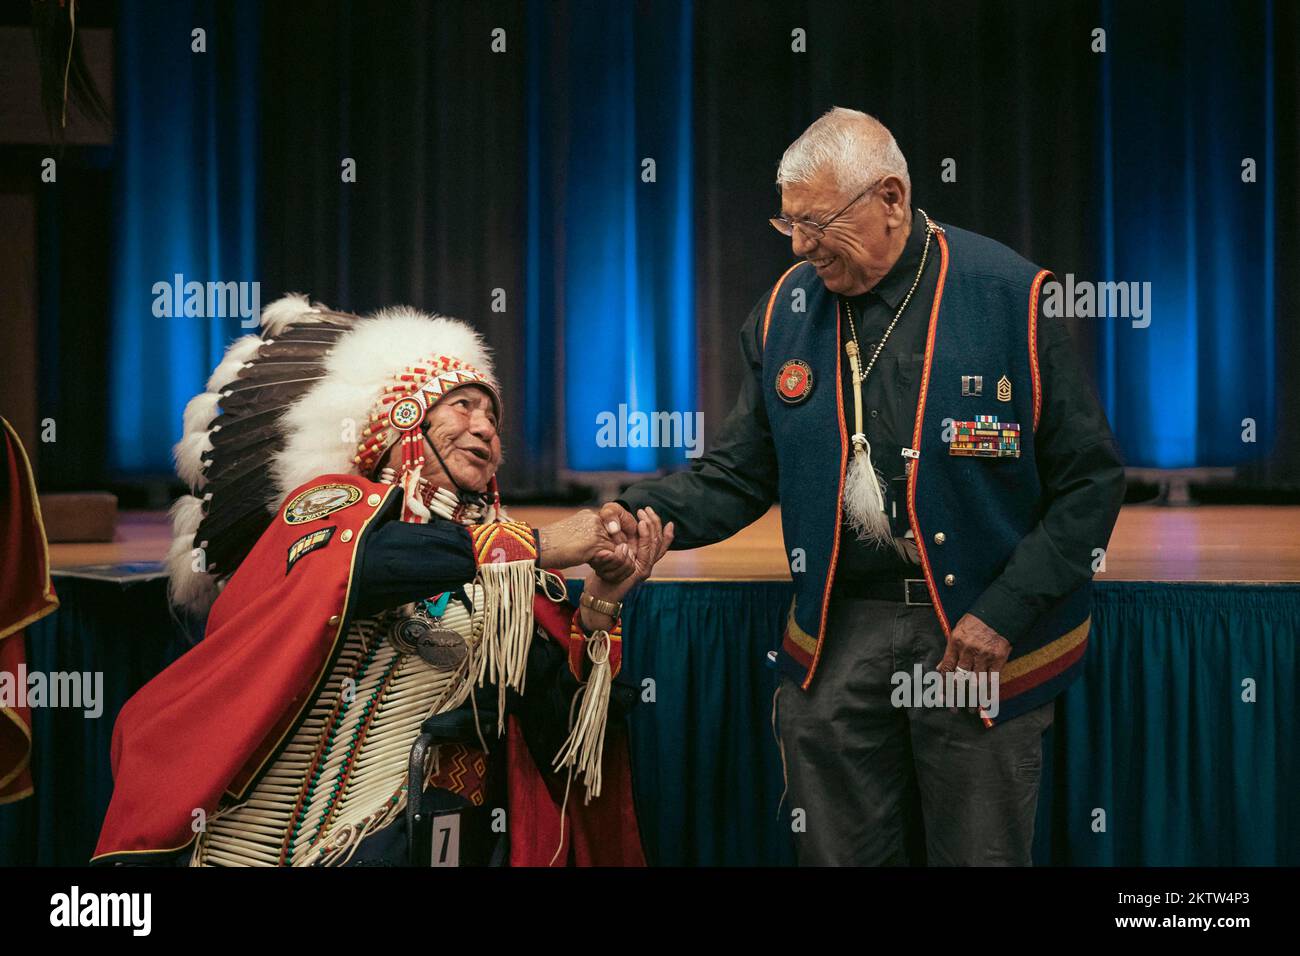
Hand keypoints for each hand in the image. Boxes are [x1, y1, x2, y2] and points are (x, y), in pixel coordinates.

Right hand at [536, 509, 621, 569]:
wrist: (539, 547)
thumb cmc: (551, 545)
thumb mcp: (572, 535)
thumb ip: (587, 537)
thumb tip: (601, 550)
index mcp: (589, 516)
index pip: (609, 530)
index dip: (608, 544)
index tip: (601, 555)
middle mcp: (595, 519)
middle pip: (616, 538)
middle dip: (611, 552)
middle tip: (601, 563)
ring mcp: (596, 530)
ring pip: (616, 547)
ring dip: (610, 560)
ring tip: (598, 565)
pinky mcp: (595, 543)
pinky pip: (613, 556)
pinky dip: (607, 565)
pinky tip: (595, 568)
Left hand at [581, 507, 673, 630]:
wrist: (599, 594)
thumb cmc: (603, 573)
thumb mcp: (612, 552)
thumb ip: (620, 542)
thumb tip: (619, 526)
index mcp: (643, 560)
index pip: (660, 544)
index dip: (664, 531)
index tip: (664, 517)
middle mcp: (647, 564)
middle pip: (659, 541)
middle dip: (655, 522)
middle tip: (647, 509)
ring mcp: (645, 569)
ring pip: (654, 544)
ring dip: (650, 527)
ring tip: (643, 514)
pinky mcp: (640, 572)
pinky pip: (646, 552)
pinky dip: (645, 537)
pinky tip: (641, 525)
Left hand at [936, 613, 1010, 714]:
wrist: (999, 613)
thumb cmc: (976, 622)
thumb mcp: (958, 631)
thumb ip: (950, 651)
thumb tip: (940, 668)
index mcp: (955, 642)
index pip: (946, 668)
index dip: (943, 685)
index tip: (941, 699)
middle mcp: (968, 650)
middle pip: (960, 678)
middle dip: (955, 696)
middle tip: (953, 709)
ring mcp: (984, 655)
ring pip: (976, 682)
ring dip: (973, 698)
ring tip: (971, 710)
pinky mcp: (998, 659)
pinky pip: (992, 679)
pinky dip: (989, 692)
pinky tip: (986, 701)